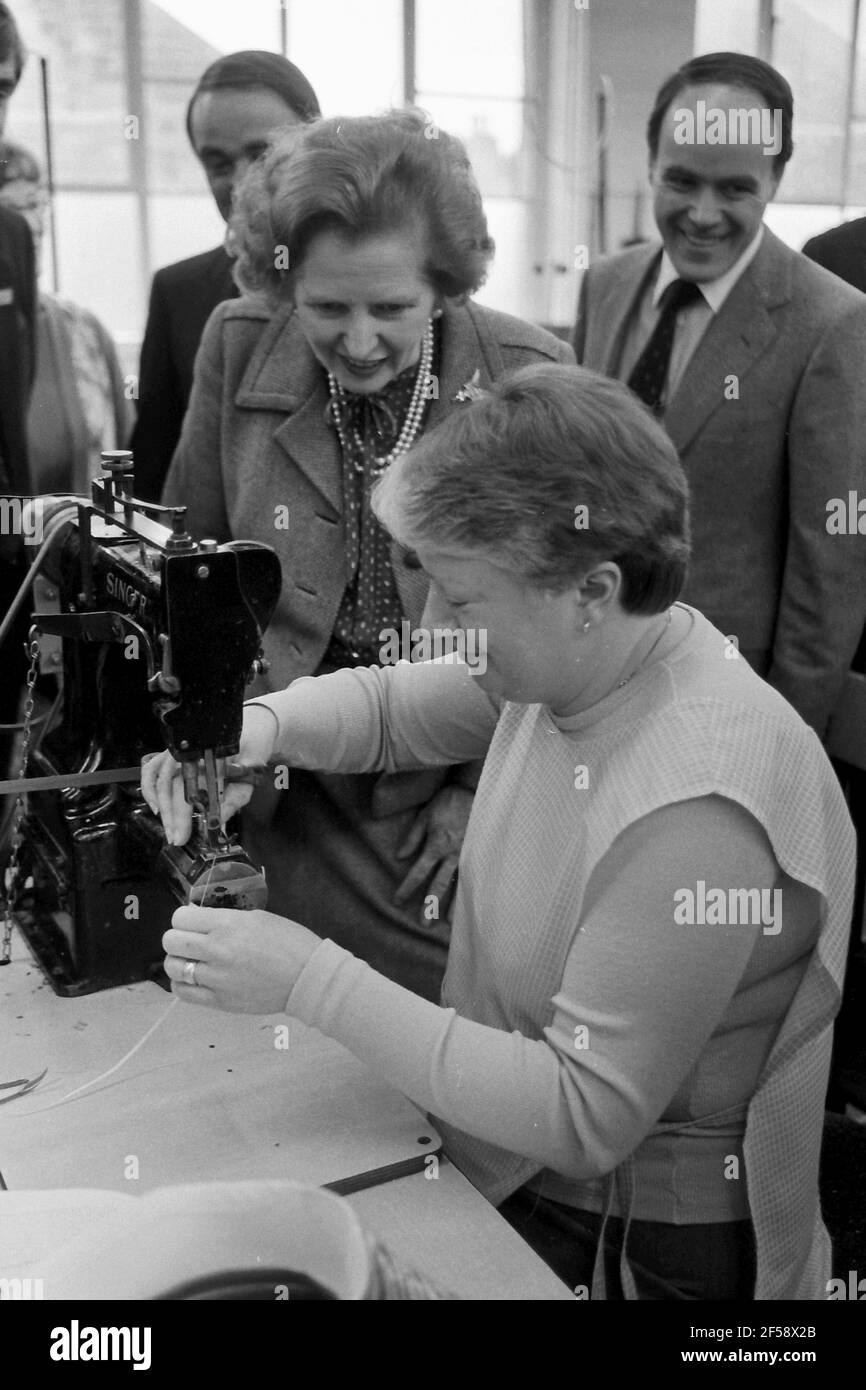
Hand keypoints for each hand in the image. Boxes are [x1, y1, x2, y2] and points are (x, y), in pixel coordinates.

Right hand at [141, 704, 278, 844]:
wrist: (255, 722)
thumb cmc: (254, 746)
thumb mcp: (252, 772)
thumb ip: (236, 797)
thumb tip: (215, 822)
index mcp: (208, 752)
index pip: (189, 784)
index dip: (183, 812)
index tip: (183, 833)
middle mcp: (188, 748)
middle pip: (172, 785)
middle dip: (172, 816)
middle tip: (176, 839)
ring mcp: (179, 748)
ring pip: (160, 779)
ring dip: (161, 806)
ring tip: (168, 828)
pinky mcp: (174, 751)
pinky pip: (153, 768)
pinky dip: (151, 788)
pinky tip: (157, 807)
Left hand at [162, 904, 319, 1012]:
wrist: (307, 977)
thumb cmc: (289, 942)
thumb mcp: (257, 917)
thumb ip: (226, 920)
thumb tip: (203, 923)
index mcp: (227, 924)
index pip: (181, 917)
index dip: (185, 918)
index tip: (194, 923)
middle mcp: (217, 950)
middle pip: (170, 941)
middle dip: (178, 938)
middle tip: (192, 941)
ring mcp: (216, 978)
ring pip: (172, 967)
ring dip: (178, 961)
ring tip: (192, 961)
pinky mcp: (219, 1001)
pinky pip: (183, 992)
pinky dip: (182, 984)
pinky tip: (194, 979)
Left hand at [393, 784, 473, 918]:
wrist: (474, 791)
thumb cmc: (447, 802)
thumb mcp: (425, 816)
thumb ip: (412, 838)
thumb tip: (399, 857)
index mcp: (436, 846)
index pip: (418, 872)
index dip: (407, 888)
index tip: (398, 901)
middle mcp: (452, 855)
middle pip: (439, 885)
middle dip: (430, 905)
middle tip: (423, 924)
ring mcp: (468, 855)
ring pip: (460, 884)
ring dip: (455, 905)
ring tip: (451, 923)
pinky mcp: (479, 853)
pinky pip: (474, 876)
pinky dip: (471, 890)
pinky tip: (472, 902)